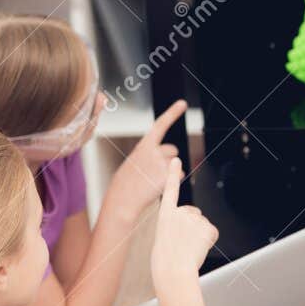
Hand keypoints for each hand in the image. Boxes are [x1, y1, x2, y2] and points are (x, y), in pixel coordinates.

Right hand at [103, 100, 185, 221]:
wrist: (121, 201)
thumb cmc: (125, 184)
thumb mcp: (134, 162)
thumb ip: (149, 155)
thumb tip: (169, 156)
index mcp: (143, 146)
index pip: (160, 125)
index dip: (172, 113)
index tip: (182, 104)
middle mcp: (153, 152)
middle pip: (173, 150)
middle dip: (169, 159)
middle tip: (153, 172)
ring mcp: (161, 164)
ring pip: (176, 165)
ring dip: (170, 172)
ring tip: (152, 181)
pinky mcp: (167, 176)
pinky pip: (178, 176)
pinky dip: (171, 182)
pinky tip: (156, 187)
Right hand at [150, 156, 217, 287]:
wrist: (173, 273)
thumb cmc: (165, 263)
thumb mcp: (164, 240)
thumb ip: (176, 228)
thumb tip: (192, 231)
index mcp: (165, 215)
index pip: (170, 190)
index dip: (173, 174)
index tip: (174, 160)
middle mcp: (180, 212)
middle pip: (193, 215)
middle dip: (192, 227)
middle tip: (182, 244)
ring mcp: (194, 219)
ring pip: (202, 225)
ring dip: (199, 237)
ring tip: (188, 249)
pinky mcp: (207, 227)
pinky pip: (212, 233)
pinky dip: (208, 241)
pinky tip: (198, 249)